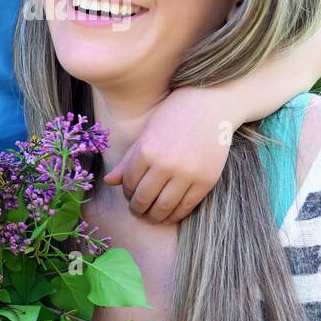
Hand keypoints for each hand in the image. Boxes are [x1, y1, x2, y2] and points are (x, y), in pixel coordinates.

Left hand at [103, 87, 233, 222]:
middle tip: (137, 210)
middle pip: (144, 199)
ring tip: (151, 215)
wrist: (211, 103)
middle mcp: (165, 164)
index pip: (129, 183)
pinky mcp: (205, 181)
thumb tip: (108, 182)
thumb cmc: (175, 115)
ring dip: (154, 216)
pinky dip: (175, 215)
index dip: (127, 193)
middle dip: (137, 208)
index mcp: (146, 150)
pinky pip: (186, 207)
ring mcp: (187, 174)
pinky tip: (169, 213)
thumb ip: (128, 160)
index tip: (130, 195)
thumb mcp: (147, 133)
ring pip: (164, 208)